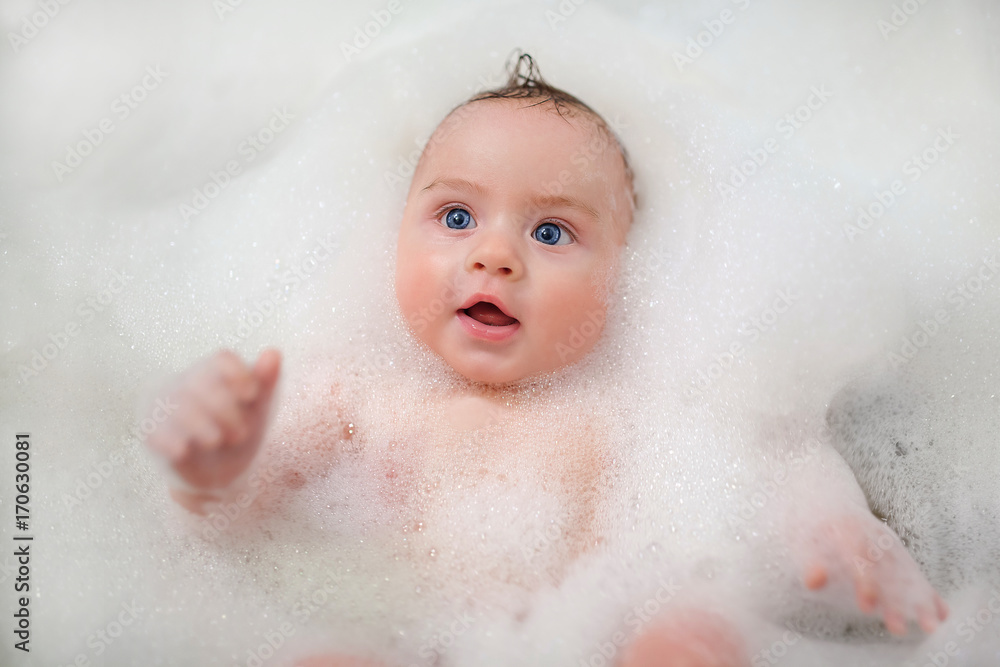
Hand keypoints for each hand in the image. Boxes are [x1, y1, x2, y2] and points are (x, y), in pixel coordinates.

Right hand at [144, 349, 280, 490]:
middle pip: (202, 382)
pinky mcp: (152, 433)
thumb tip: (273, 352)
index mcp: (217, 373)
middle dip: (222, 406)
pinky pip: (156, 431)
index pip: (222, 360)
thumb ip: (265, 382)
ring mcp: (167, 407)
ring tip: (216, 440)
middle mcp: (189, 384)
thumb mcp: (256, 409)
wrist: (214, 470)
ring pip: (179, 405)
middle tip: (241, 433)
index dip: (237, 374)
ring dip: (199, 423)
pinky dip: (170, 440)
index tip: (251, 394)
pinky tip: (183, 450)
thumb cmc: (237, 427)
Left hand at [801, 512, 947, 634]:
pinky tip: (942, 614)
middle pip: (887, 572)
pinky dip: (930, 593)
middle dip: (894, 601)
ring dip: (919, 602)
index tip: (867, 608)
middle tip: (897, 629)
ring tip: (931, 628)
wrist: (831, 502)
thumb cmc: (814, 527)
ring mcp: (890, 548)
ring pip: (907, 576)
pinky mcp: (899, 557)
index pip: (860, 558)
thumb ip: (811, 561)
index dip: (865, 583)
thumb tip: (813, 582)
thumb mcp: (805, 539)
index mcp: (850, 532)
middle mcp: (876, 539)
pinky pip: (916, 575)